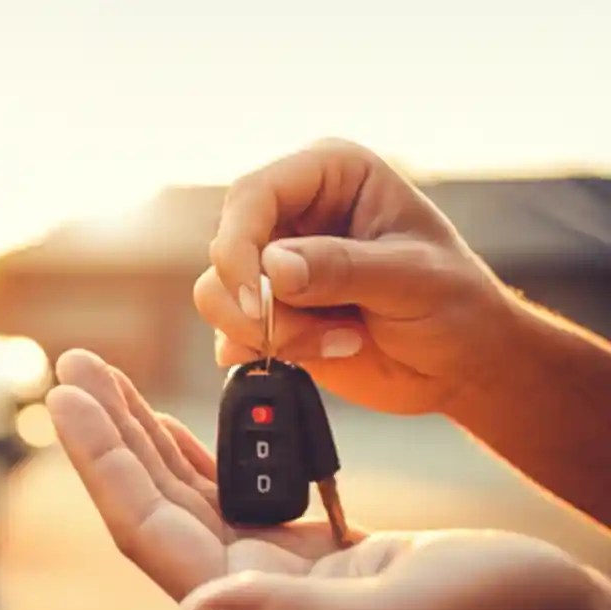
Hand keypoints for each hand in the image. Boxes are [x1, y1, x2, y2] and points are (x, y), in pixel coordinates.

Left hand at [47, 349, 610, 609]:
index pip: (149, 528)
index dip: (102, 460)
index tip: (65, 394)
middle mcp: (250, 599)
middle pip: (152, 503)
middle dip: (107, 432)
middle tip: (71, 363)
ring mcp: (277, 577)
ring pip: (185, 493)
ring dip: (140, 432)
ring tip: (101, 376)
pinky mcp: (308, 558)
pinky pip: (230, 492)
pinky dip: (197, 449)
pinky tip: (167, 422)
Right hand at [195, 139, 521, 413]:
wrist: (462, 364)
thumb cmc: (457, 303)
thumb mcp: (412, 279)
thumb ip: (342, 268)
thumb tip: (274, 267)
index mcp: (331, 174)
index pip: (252, 194)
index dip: (239, 244)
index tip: (256, 299)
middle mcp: (294, 213)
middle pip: (224, 246)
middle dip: (257, 301)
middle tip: (306, 331)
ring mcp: (276, 266)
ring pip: (217, 294)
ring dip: (269, 331)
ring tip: (334, 339)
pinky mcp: (268, 312)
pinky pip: (228, 331)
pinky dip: (266, 352)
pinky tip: (326, 349)